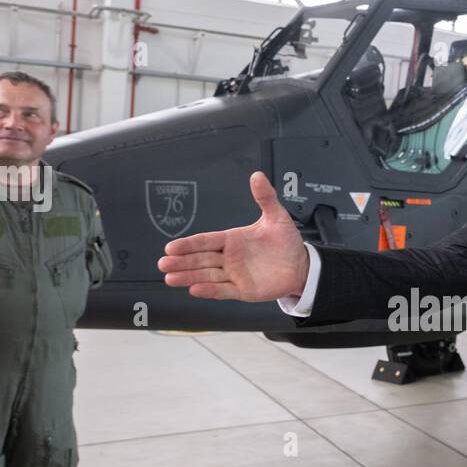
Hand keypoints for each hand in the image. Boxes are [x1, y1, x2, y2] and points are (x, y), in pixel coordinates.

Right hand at [158, 172, 308, 300]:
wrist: (302, 265)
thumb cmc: (286, 241)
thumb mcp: (277, 217)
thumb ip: (265, 198)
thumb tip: (257, 175)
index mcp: (233, 239)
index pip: (206, 241)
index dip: (189, 244)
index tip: (172, 247)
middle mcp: (230, 258)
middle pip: (201, 259)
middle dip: (182, 262)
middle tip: (164, 263)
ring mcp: (235, 275)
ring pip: (208, 276)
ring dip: (189, 277)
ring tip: (170, 278)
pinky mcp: (244, 291)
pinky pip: (224, 291)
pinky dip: (210, 291)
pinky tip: (194, 290)